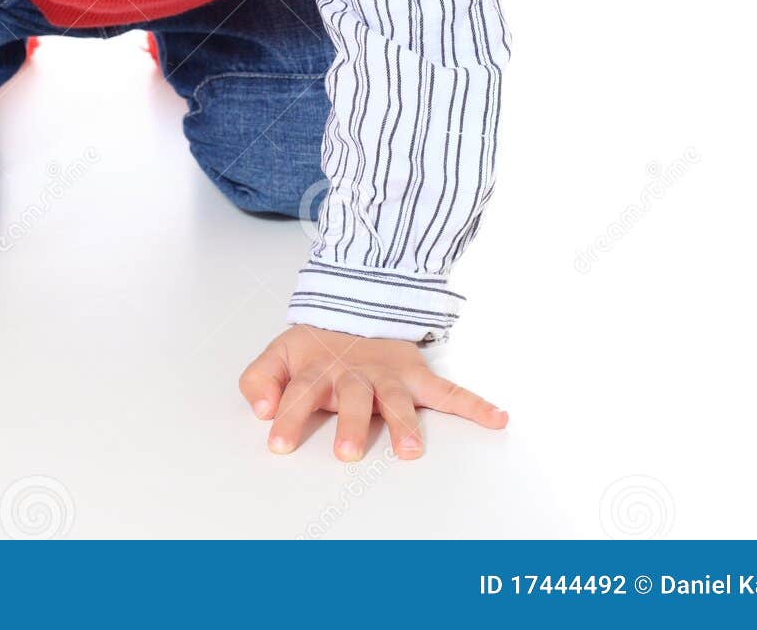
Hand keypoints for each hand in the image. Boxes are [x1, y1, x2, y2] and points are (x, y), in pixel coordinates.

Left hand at [238, 324, 507, 459]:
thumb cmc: (315, 345)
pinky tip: (497, 419)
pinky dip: (474, 404)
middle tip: (346, 452)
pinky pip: (447, 390)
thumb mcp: (279, 352)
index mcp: (317, 368)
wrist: (353, 304)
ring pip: (397, 398)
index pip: (299, 391)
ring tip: (410, 450)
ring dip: (403, 423)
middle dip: (350, 423)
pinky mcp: (415, 374)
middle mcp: (354, 372)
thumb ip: (259, 378)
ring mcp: (387, 374)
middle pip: (353, 397)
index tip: (278, 442)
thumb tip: (260, 408)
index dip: (289, 415)